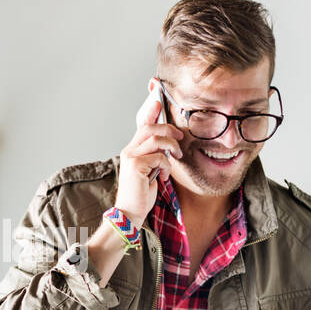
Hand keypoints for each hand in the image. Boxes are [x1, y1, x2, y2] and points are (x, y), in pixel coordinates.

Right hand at [114, 78, 182, 222]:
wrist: (130, 213)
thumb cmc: (141, 194)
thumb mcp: (151, 171)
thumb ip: (157, 157)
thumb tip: (170, 147)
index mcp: (133, 149)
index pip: (142, 123)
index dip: (150, 108)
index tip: (158, 96)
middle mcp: (129, 150)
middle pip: (150, 126)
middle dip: (168, 128)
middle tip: (181, 137)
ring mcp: (131, 157)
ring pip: (155, 139)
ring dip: (171, 146)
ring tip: (177, 157)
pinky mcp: (136, 165)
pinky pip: (158, 156)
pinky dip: (166, 165)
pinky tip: (165, 175)